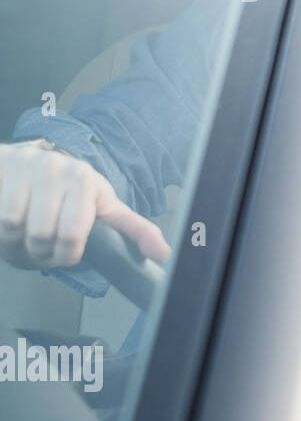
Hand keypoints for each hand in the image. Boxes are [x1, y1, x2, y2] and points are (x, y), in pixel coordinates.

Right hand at [0, 140, 170, 269]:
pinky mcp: (1, 167)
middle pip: (41, 236)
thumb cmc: (68, 191)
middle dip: (39, 254)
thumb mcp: (105, 207)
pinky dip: (0, 234)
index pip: (73, 235)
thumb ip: (135, 230)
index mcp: (85, 179)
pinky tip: (7, 229)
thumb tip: (164, 254)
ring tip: (23, 240)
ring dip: (15, 245)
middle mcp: (55, 167)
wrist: (25, 164)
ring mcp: (23, 166)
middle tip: (41, 251)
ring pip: (13, 228)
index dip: (66, 255)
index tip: (66, 256)